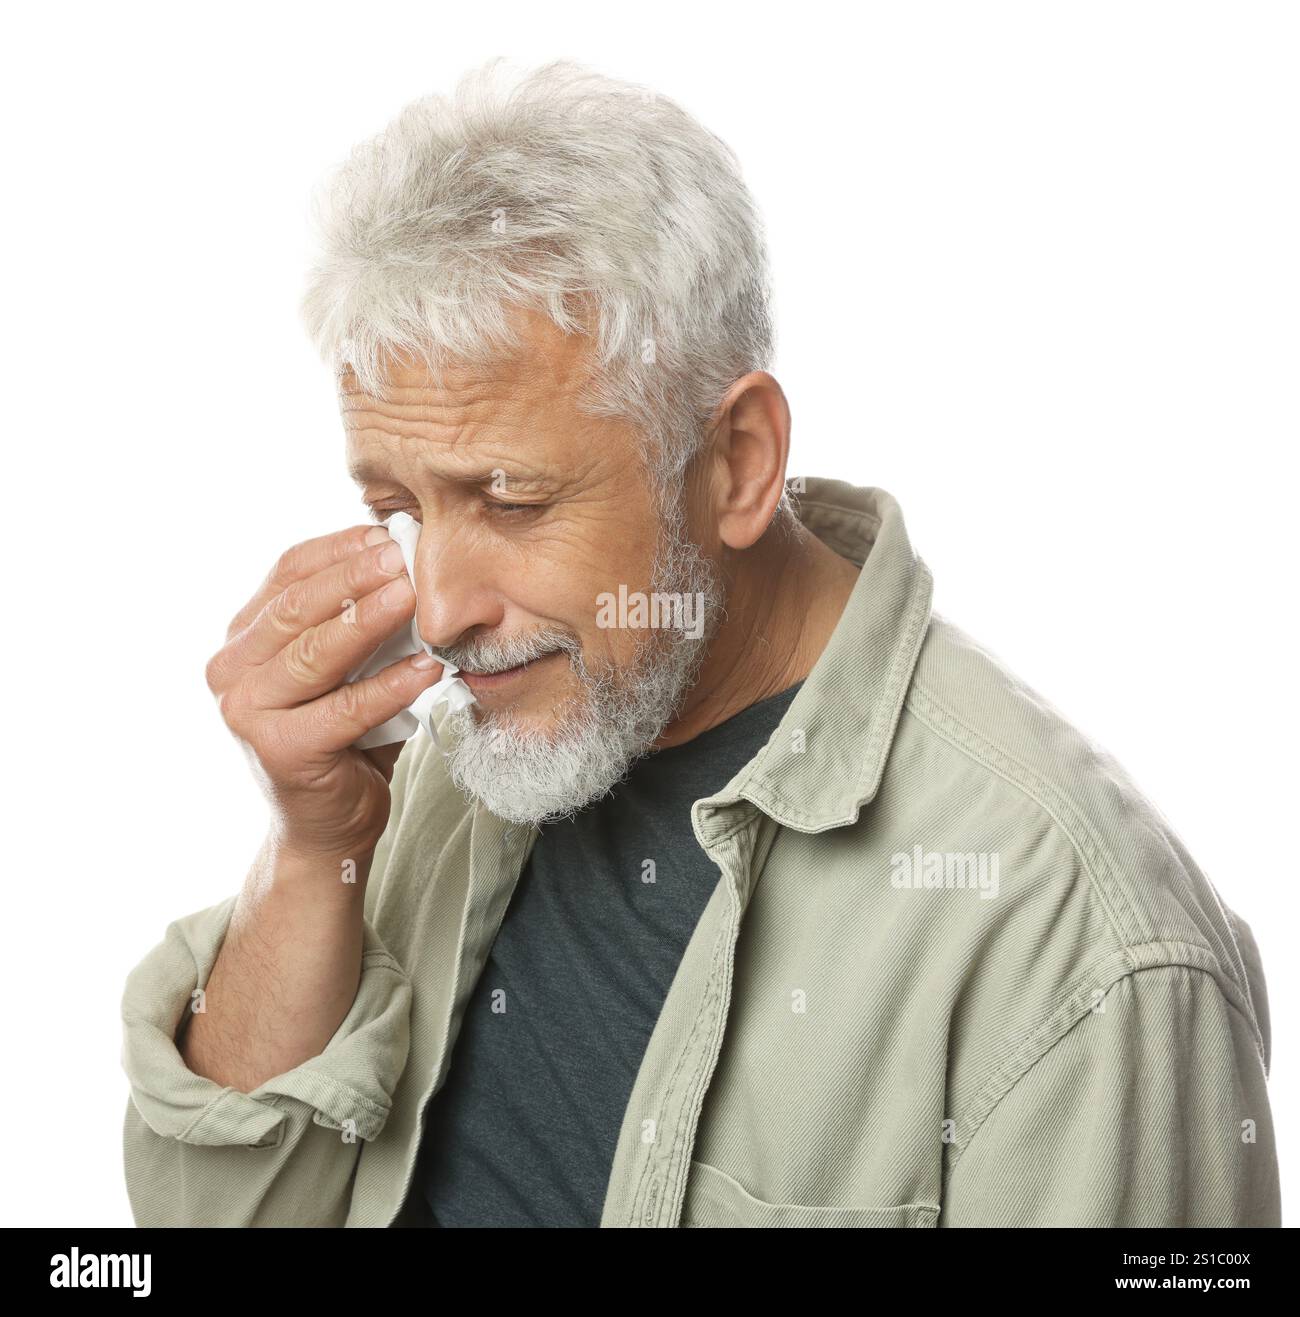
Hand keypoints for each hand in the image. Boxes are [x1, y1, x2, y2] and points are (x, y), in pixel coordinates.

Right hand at [205, 524, 445, 859]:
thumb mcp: (345, 666)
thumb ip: (356, 619)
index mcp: (243, 637)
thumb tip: (405, 559)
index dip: (341, 548)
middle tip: (406, 555)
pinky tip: (427, 667)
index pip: (289, 571)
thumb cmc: (344, 736)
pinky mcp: (280, 750)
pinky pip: (345, 708)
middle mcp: (231, 670)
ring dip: (370, 620)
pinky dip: (390, 685)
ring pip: (315, 652)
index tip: (390, 533)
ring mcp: (247, 711)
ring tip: (415, 598)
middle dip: (357, 576)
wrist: (327, 825)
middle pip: (298, 605)